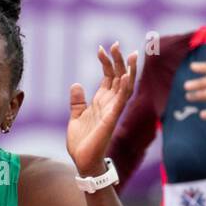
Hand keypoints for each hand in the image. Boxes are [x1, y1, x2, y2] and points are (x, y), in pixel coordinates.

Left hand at [67, 40, 136, 176]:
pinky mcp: (112, 118)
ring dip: (128, 70)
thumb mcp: (76, 116)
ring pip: (125, 86)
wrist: (82, 160)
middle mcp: (109, 103)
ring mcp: (112, 110)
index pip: (108, 76)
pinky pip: (121, 100)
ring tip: (130, 54)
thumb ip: (77, 101)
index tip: (101, 48)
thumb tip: (76, 84)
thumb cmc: (81, 142)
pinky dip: (125, 87)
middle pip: (118, 77)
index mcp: (101, 101)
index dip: (106, 62)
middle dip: (118, 60)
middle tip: (116, 44)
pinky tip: (127, 75)